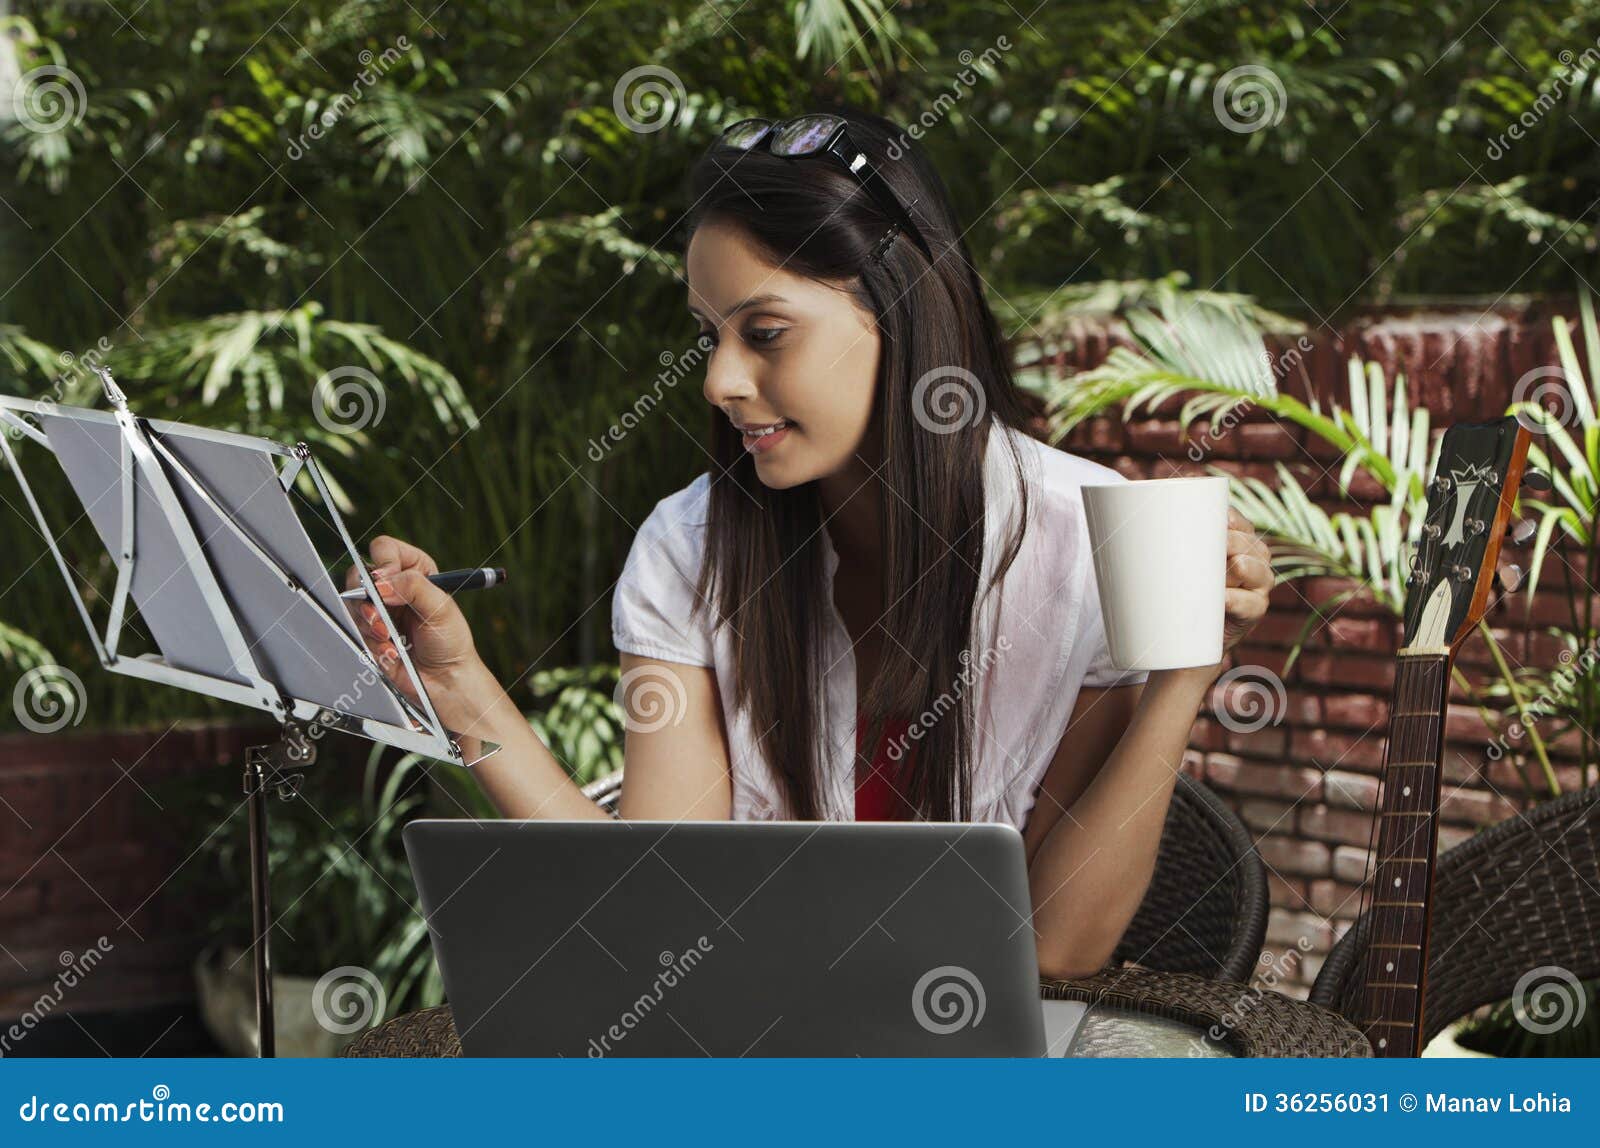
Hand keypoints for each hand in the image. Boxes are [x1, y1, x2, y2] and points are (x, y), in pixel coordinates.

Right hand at [344, 535, 488, 733]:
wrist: (445, 681)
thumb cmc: (451, 643)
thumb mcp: (441, 607)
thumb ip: (413, 586)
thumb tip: (382, 581)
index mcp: (415, 572)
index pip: (385, 549)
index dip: (383, 563)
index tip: (387, 582)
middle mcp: (393, 589)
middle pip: (358, 575)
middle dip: (368, 598)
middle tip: (381, 616)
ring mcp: (379, 612)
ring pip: (352, 604)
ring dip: (371, 624)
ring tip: (392, 639)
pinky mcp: (369, 635)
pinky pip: (355, 631)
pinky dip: (372, 643)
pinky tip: (392, 652)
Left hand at [1137, 508, 1275, 694]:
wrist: (1174, 654)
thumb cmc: (1165, 604)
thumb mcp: (1157, 569)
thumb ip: (1143, 543)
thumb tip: (1103, 511)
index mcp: (1233, 548)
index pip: (1239, 524)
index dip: (1230, 517)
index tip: (1212, 516)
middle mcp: (1251, 567)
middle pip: (1252, 545)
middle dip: (1235, 540)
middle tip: (1213, 543)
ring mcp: (1254, 594)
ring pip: (1259, 572)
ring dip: (1242, 566)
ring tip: (1225, 567)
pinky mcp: (1249, 620)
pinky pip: (1254, 607)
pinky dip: (1239, 602)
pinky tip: (1225, 598)